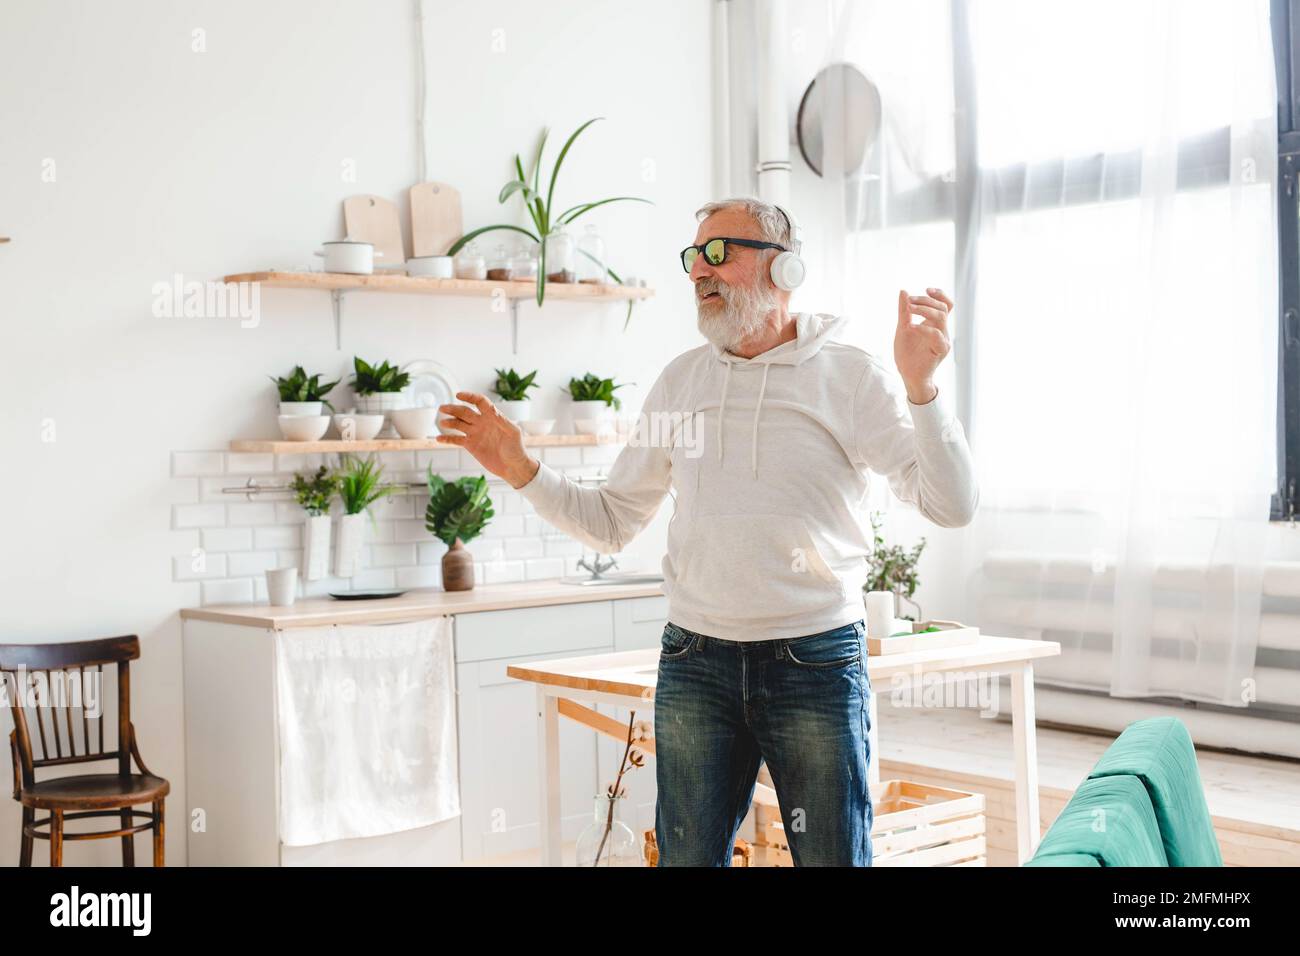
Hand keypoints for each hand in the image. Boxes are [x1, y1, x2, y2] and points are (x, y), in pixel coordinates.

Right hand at [436, 391, 539, 487]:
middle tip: (442, 408)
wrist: (514, 467)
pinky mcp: (471, 445)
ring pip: (459, 424)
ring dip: (449, 422)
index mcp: (493, 416)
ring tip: (442, 422)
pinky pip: (456, 440)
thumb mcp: (513, 432)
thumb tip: (492, 409)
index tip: (458, 395)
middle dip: (453, 409)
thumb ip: (502, 420)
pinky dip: (447, 439)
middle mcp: (482, 423)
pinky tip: (438, 439)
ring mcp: (475, 433)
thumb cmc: (517, 449)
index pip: (479, 402)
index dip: (469, 397)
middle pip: (465, 412)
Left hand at [895, 287, 952, 403]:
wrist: (907, 374)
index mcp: (935, 324)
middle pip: (942, 308)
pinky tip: (911, 327)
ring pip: (941, 318)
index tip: (927, 289)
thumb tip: (904, 291)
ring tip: (910, 309)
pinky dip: (923, 329)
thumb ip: (904, 311)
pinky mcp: (940, 351)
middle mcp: (942, 331)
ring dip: (925, 310)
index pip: (946, 305)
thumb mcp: (902, 327)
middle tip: (909, 302)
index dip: (940, 295)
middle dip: (926, 301)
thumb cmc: (907, 353)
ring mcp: (943, 340)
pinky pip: (937, 336)